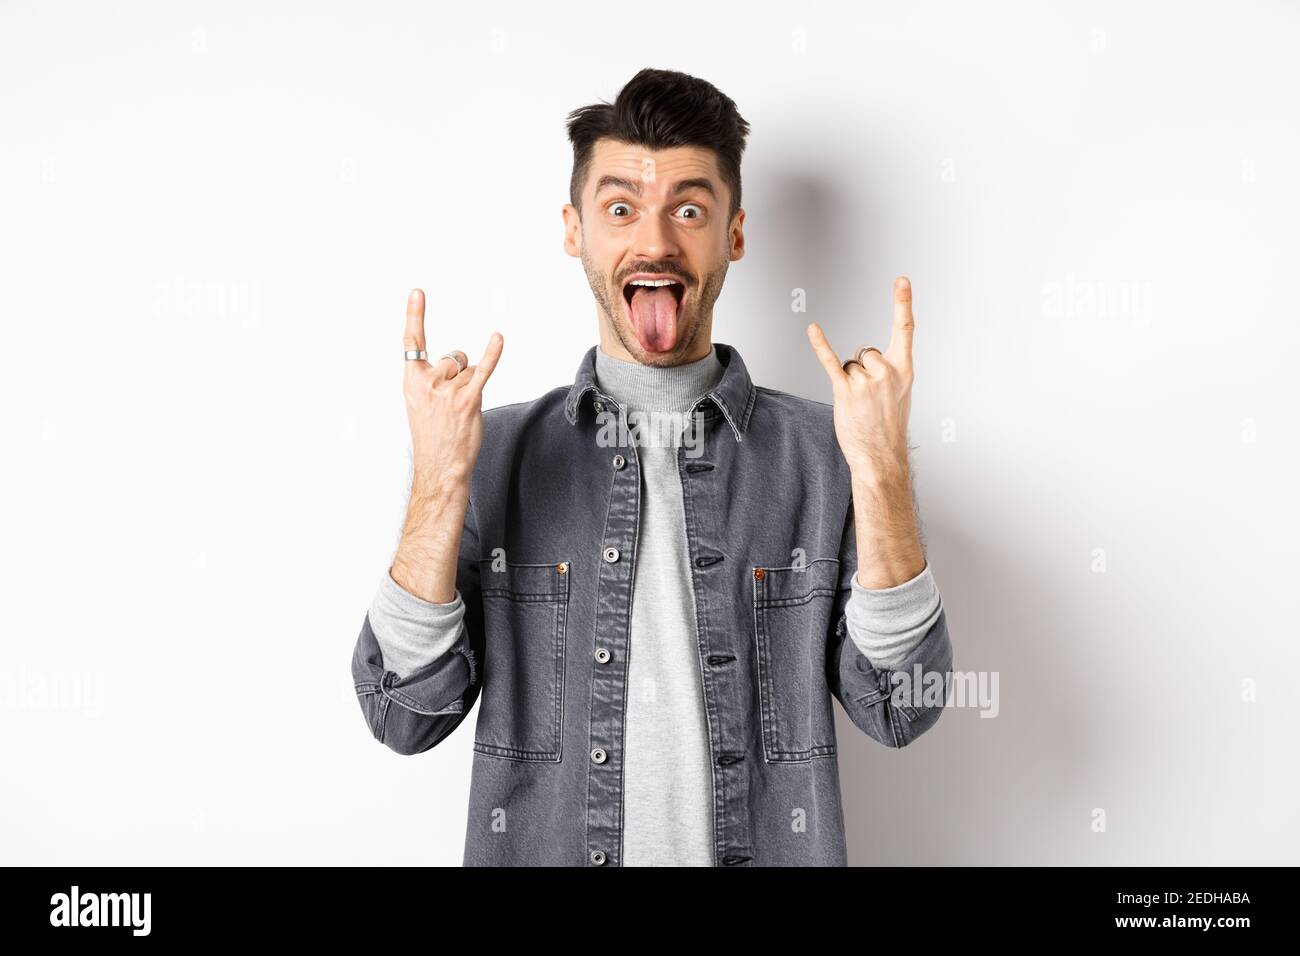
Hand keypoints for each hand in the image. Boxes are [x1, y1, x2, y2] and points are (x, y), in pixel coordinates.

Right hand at [402, 288, 502, 491]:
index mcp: (412, 382)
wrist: (440, 468)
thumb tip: (460, 362)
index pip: (412, 343)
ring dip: (471, 386)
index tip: (418, 293)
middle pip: (454, 356)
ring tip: (460, 412)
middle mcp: (428, 383)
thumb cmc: (433, 436)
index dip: (415, 315)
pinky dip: (492, 354)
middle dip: (459, 373)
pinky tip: (497, 338)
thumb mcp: (420, 404)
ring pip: (469, 370)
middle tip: (450, 403)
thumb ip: (433, 379)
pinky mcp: (468, 401)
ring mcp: (447, 392)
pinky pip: (482, 371)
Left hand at [806, 276, 914, 484]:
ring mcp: (866, 381)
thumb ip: (889, 371)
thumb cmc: (889, 429)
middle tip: (868, 398)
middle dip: (862, 370)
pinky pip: (831, 362)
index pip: (905, 330)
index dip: (903, 303)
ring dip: (849, 382)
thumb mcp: (901, 395)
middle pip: (865, 351)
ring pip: (849, 365)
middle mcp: (887, 371)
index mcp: (904, 370)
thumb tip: (866, 359)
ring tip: (859, 405)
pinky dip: (821, 345)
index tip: (901, 281)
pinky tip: (813, 329)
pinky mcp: (846, 391)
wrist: (882, 457)